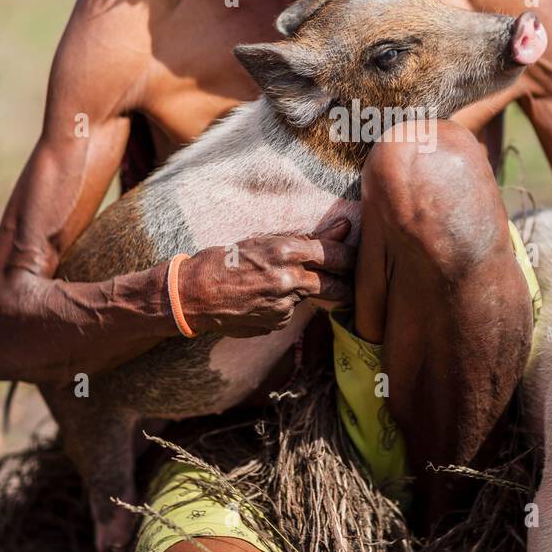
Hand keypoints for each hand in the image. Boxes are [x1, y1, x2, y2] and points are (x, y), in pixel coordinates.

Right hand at [177, 218, 355, 336]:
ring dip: (306, 292)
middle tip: (354, 281)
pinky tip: (261, 299)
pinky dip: (283, 305)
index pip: (335, 254)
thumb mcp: (263, 241)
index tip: (358, 257)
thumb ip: (308, 239)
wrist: (193, 294)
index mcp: (285, 252)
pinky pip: (290, 312)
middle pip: (336, 285)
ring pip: (310, 297)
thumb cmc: (225, 260)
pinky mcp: (276, 324)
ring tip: (279, 284)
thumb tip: (344, 228)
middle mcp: (288, 280)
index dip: (351, 257)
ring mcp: (284, 306)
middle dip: (347, 284)